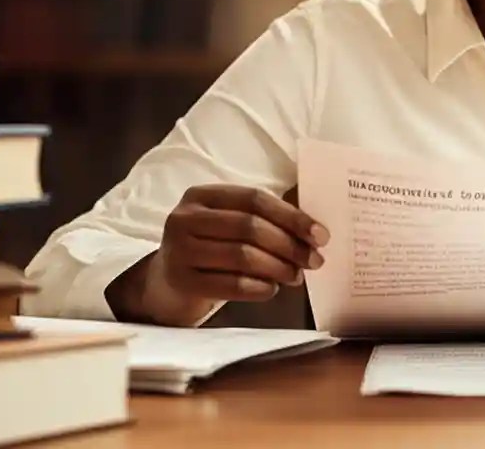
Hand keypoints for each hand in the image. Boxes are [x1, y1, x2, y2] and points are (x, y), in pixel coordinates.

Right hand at [109, 185, 328, 325]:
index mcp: (201, 196)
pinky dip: (259, 287)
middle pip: (250, 227)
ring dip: (278, 268)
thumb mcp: (228, 226)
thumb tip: (315, 231)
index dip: (291, 216)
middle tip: (314, 260)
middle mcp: (184, 218)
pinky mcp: (182, 282)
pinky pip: (232, 284)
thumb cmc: (210, 251)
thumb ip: (263, 221)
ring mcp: (179, 251)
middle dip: (289, 244)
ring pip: (243, 256)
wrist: (164, 285)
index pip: (254, 199)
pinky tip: (272, 289)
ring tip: (296, 276)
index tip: (320, 234)